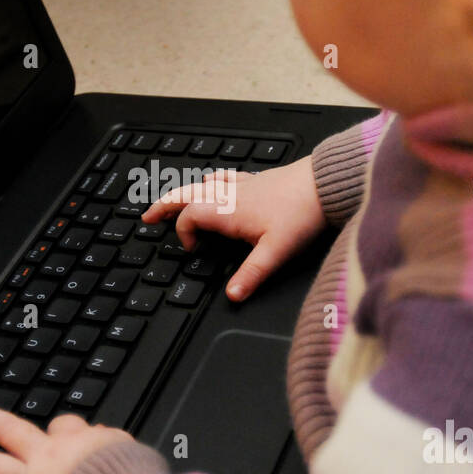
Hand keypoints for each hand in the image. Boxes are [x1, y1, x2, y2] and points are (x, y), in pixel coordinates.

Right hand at [140, 156, 325, 300]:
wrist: (324, 184)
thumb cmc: (302, 214)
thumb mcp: (276, 251)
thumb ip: (252, 274)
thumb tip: (232, 296)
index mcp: (227, 211)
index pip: (189, 218)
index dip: (184, 234)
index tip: (193, 250)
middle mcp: (229, 194)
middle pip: (186, 195)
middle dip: (164, 206)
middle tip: (147, 216)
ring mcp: (242, 184)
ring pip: (201, 185)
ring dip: (182, 193)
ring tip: (170, 202)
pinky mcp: (256, 180)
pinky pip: (223, 177)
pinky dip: (209, 181)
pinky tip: (211, 182)